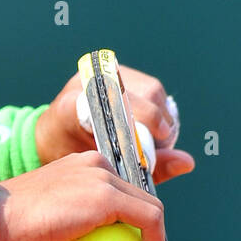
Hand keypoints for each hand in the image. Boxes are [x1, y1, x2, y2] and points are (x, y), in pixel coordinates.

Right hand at [0, 151, 167, 240]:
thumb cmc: (12, 229)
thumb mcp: (50, 225)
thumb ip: (75, 232)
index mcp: (83, 166)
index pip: (122, 195)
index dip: (133, 228)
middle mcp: (96, 164)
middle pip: (139, 202)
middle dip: (148, 238)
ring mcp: (102, 176)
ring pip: (150, 210)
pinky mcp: (107, 195)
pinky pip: (149, 221)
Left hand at [34, 63, 194, 183]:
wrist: (53, 134)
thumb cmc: (75, 157)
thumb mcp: (103, 169)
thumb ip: (146, 167)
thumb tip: (187, 161)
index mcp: (72, 106)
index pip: (114, 103)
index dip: (142, 117)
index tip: (159, 137)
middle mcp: (86, 82)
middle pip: (141, 95)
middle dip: (157, 125)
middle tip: (157, 149)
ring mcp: (101, 73)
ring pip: (151, 90)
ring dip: (161, 118)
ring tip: (152, 141)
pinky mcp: (115, 71)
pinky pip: (151, 88)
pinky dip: (158, 110)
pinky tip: (149, 129)